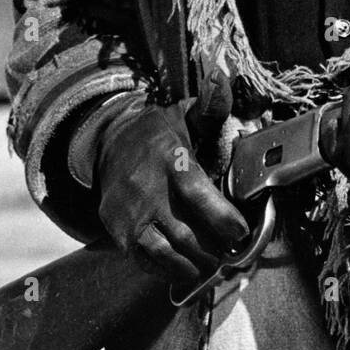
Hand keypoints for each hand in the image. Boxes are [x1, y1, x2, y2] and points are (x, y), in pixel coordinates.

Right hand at [96, 102, 249, 282]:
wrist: (108, 145)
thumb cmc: (158, 133)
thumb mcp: (184, 115)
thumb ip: (210, 107)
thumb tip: (223, 78)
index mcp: (169, 158)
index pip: (195, 192)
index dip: (220, 217)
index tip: (241, 232)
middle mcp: (147, 189)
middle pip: (184, 232)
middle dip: (213, 249)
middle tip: (232, 253)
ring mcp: (130, 214)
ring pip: (164, 252)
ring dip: (194, 265)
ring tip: (212, 264)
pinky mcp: (119, 232)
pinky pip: (145, 260)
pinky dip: (169, 271)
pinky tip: (187, 268)